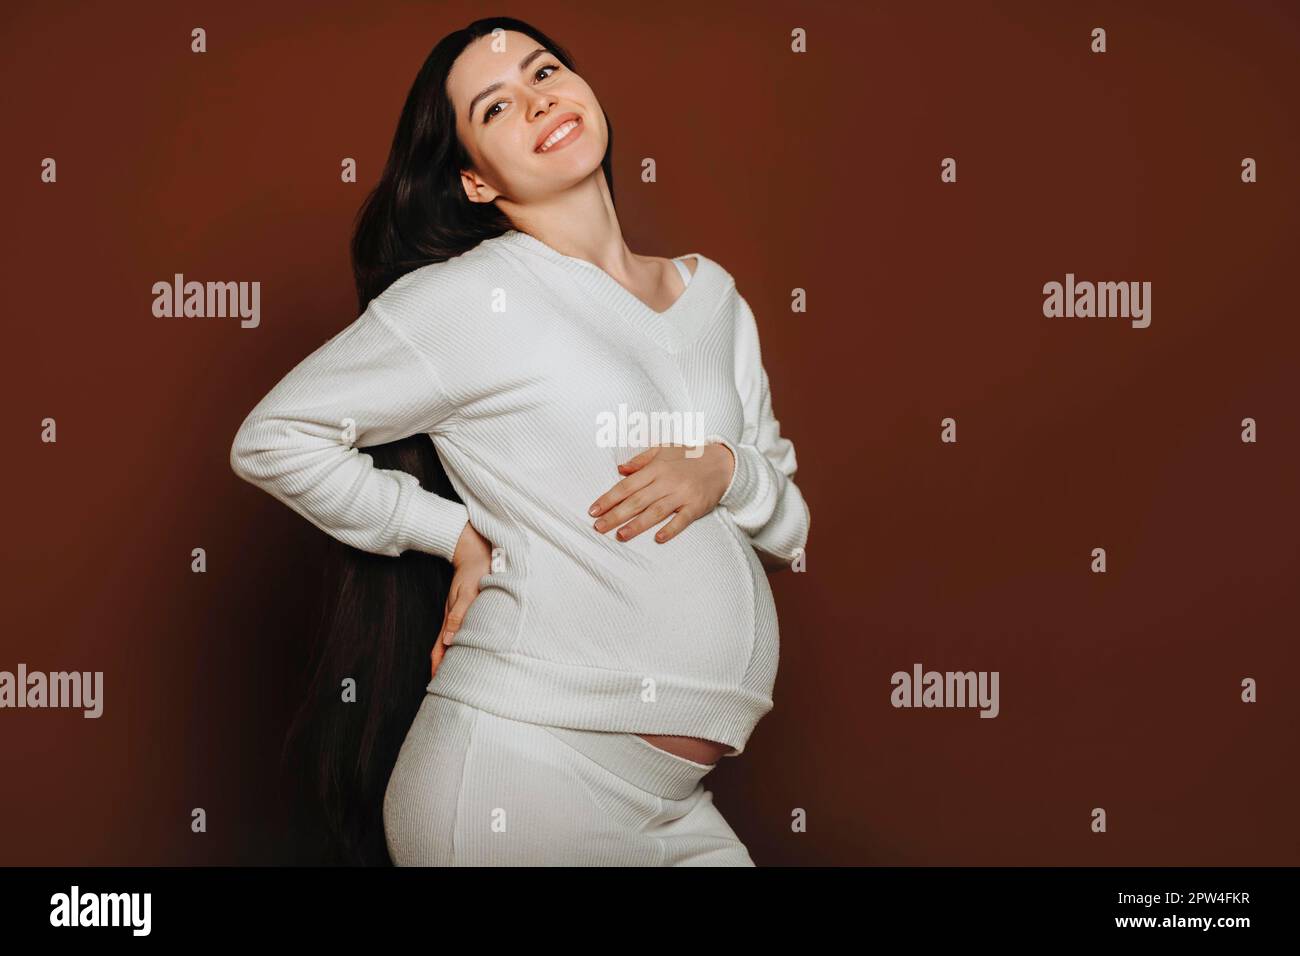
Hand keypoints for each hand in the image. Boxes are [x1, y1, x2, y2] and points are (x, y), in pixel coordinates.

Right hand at [431, 521, 491, 679]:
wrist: (474, 552)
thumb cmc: (475, 572)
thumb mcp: (467, 593)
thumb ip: (460, 615)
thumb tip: (449, 641)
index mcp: (452, 620)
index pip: (440, 651)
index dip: (438, 669)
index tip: (437, 687)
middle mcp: (452, 622)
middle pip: (443, 652)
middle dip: (442, 671)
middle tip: (445, 692)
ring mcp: (456, 618)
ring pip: (450, 645)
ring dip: (449, 661)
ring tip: (453, 680)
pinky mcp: (461, 612)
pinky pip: (457, 635)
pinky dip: (456, 648)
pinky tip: (461, 654)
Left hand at [587, 442, 735, 543]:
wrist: (722, 462)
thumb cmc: (689, 456)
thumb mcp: (663, 450)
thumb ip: (641, 460)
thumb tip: (620, 469)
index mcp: (656, 468)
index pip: (627, 486)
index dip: (608, 499)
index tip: (593, 510)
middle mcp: (667, 481)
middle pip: (637, 501)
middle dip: (615, 515)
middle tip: (598, 527)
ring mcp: (682, 495)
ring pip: (655, 512)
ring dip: (637, 525)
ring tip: (620, 536)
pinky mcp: (696, 506)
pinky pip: (682, 520)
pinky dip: (671, 529)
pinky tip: (658, 539)